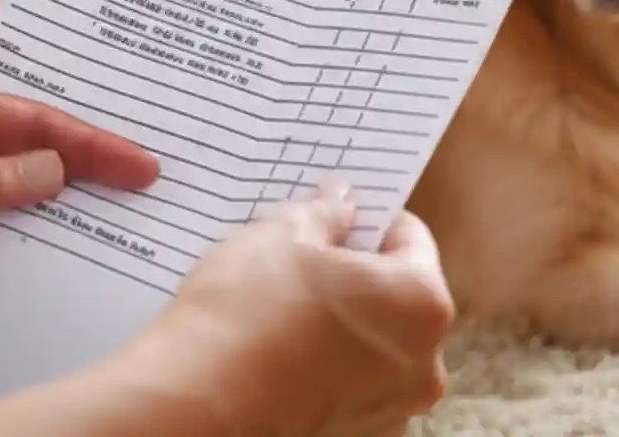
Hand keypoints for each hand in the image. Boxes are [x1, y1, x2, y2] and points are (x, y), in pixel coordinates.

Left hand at [0, 77, 159, 313]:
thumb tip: (51, 173)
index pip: (30, 121)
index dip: (90, 143)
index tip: (139, 164)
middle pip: (37, 162)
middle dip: (92, 174)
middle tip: (149, 193)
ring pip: (22, 212)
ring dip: (66, 224)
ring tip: (121, 235)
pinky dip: (29, 263)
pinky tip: (62, 271)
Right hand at [117, 182, 455, 435]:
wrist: (194, 408)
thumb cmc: (245, 316)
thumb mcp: (283, 235)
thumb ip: (325, 214)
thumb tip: (339, 205)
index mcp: (423, 302)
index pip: (410, 238)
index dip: (371, 220)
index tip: (340, 216)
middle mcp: (423, 362)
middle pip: (398, 295)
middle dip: (357, 273)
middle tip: (307, 258)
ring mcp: (392, 407)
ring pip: (375, 342)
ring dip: (344, 322)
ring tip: (287, 306)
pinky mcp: (356, 435)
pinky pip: (352, 383)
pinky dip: (328, 365)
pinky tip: (284, 349)